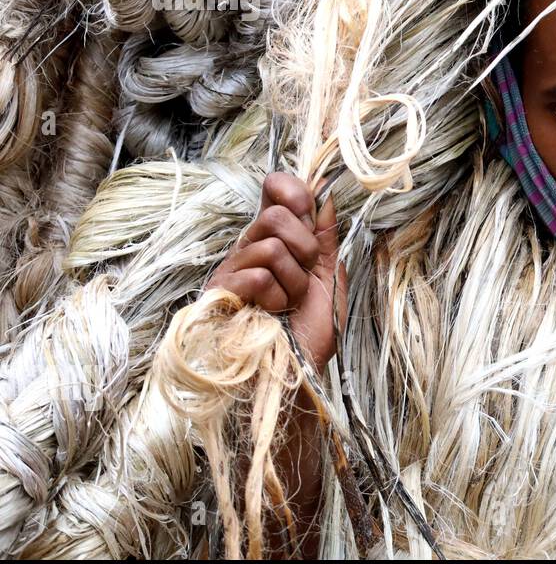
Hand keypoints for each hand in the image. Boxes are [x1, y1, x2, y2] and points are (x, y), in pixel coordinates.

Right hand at [205, 172, 346, 373]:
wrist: (297, 373)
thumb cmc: (310, 330)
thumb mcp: (327, 277)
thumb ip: (325, 238)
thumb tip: (327, 195)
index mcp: (275, 239)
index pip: (274, 190)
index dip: (292, 191)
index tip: (308, 211)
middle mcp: (249, 249)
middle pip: (275, 216)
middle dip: (303, 249)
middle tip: (304, 276)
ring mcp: (231, 271)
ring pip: (269, 247)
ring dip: (292, 281)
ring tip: (287, 303)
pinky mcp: (220, 294)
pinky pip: (257, 275)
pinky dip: (276, 298)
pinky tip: (270, 314)